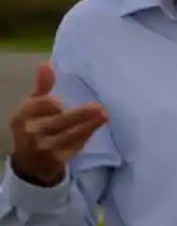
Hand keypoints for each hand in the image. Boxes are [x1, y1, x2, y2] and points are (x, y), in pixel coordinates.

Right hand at [8, 62, 108, 186]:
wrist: (30, 161)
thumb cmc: (34, 125)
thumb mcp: (33, 106)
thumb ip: (42, 87)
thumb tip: (46, 65)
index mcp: (22, 116)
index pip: (39, 105)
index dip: (51, 104)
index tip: (60, 102)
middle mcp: (30, 132)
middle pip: (57, 121)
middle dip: (79, 115)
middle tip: (98, 107)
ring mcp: (44, 147)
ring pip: (69, 135)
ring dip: (88, 125)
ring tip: (104, 115)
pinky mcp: (57, 159)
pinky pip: (74, 146)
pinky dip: (86, 136)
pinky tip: (95, 127)